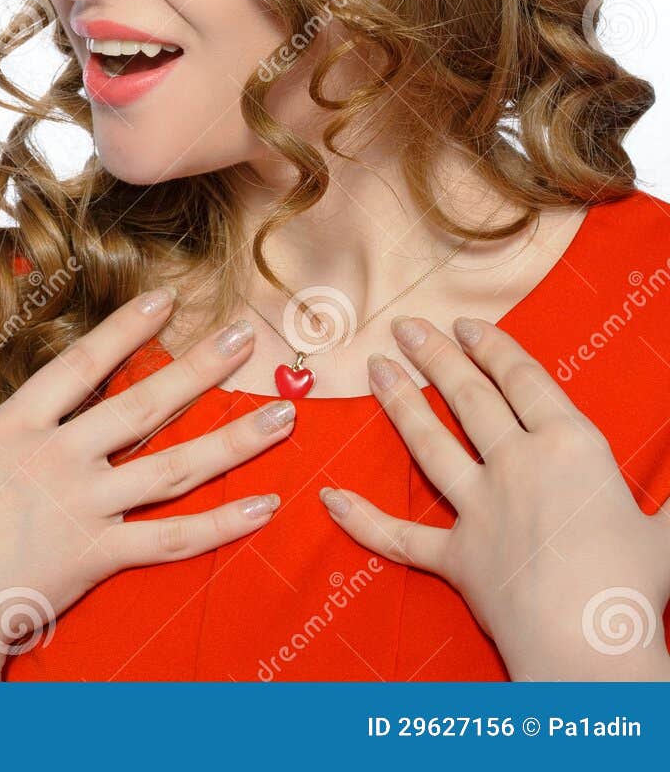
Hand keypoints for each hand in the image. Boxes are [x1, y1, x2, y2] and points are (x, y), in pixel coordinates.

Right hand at [0, 289, 291, 679]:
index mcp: (12, 427)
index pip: (80, 365)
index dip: (125, 330)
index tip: (165, 299)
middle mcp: (53, 456)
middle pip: (144, 404)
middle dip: (201, 368)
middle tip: (247, 337)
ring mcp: (79, 504)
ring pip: (175, 467)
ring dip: (235, 440)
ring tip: (284, 416)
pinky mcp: (96, 555)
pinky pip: (173, 538)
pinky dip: (223, 523)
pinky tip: (265, 505)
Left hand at [321, 316, 669, 680]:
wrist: (591, 639)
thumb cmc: (638, 582)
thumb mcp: (669, 525)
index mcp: (572, 446)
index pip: (523, 380)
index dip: (492, 348)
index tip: (465, 325)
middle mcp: (518, 465)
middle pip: (469, 398)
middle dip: (436, 357)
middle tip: (406, 327)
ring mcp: (481, 509)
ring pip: (429, 445)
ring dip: (398, 403)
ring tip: (375, 368)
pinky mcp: (457, 555)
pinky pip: (402, 536)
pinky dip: (363, 520)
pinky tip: (330, 497)